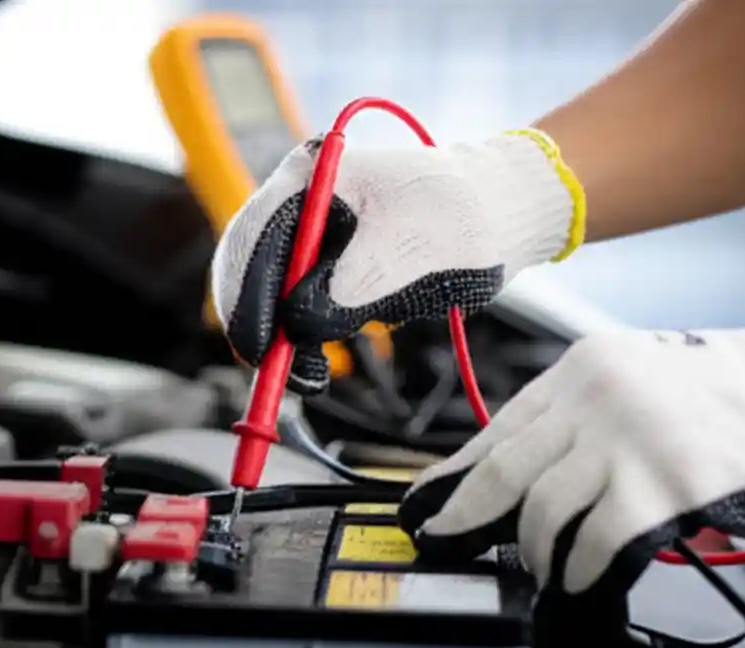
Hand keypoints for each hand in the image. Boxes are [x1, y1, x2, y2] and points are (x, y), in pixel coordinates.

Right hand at [209, 130, 584, 392]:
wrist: (499, 210)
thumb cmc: (463, 215)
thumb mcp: (413, 248)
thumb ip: (357, 282)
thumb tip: (301, 322)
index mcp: (313, 177)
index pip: (252, 236)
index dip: (246, 295)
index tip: (258, 348)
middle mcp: (301, 200)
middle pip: (250, 264)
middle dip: (258, 320)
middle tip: (276, 372)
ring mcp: (312, 230)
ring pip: (271, 287)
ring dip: (281, 332)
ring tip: (308, 372)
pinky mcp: (327, 258)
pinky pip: (297, 299)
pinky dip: (302, 331)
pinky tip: (316, 357)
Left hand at [398, 301, 744, 595]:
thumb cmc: (718, 389)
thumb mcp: (629, 380)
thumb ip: (575, 425)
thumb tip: (518, 487)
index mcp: (580, 370)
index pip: (496, 430)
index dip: (453, 477)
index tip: (426, 506)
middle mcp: (594, 399)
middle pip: (504, 473)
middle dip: (470, 520)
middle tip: (451, 544)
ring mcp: (628, 441)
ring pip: (543, 512)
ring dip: (537, 553)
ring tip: (546, 567)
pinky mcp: (666, 484)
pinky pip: (597, 541)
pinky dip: (581, 569)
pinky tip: (582, 576)